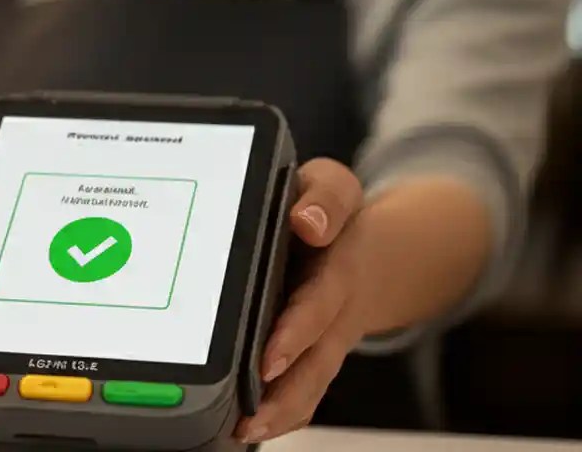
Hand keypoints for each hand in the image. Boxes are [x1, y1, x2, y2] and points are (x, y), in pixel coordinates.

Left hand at [236, 158, 366, 443]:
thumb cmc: (331, 214)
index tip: (269, 358)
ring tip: (245, 432)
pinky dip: (281, 413)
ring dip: (281, 412)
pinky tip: (245, 428)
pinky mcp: (313, 355)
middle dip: (286, 389)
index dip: (297, 331)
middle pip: (317, 359)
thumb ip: (325, 196)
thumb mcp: (333, 187)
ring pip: (311, 384)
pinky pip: (304, 391)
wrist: (370, 249)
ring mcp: (325, 339)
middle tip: (252, 413)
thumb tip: (308, 221)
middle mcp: (334, 312)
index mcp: (336, 267)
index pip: (318, 302)